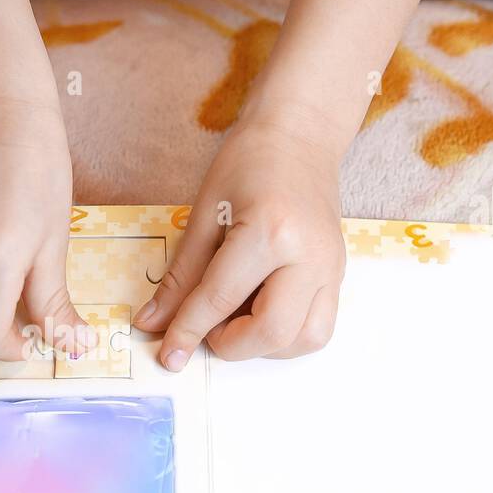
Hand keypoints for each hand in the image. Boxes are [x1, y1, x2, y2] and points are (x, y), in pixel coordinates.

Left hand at [134, 120, 345, 368]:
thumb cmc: (248, 164)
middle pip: (272, 332)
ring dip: (263, 345)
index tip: (168, 355)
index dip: (188, 331)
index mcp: (269, 232)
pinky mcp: (338, 274)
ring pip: (304, 339)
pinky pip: (318, 326)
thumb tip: (153, 323)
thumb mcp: (204, 215)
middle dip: (231, 345)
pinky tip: (261, 313)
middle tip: (207, 330)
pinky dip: (287, 336)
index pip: (220, 299)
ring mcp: (331, 267)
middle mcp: (309, 255)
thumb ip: (181, 277)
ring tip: (237, 319)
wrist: (299, 136)